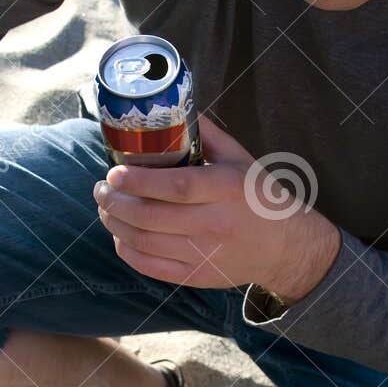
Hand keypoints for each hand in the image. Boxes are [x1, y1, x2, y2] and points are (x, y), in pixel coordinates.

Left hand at [93, 116, 338, 298]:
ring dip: (115, 224)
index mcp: (226, 190)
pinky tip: (120, 235)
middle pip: (152, 217)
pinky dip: (127, 251)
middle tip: (101, 188)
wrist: (286, 247)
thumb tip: (173, 110)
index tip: (114, 173)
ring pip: (145, 242)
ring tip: (106, 207)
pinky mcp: (196, 277)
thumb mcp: (241, 159)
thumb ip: (208, 134)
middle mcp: (215, 224)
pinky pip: (150, 267)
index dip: (139, 181)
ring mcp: (204, 254)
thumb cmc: (259, 197)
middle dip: (115, 202)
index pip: (176, 187)